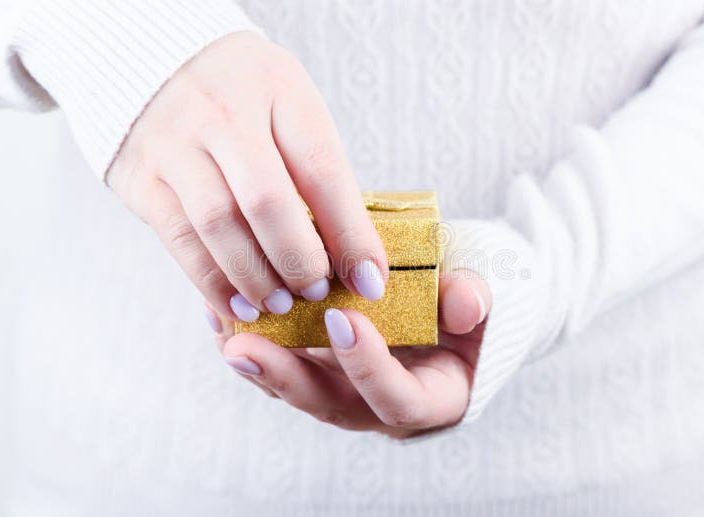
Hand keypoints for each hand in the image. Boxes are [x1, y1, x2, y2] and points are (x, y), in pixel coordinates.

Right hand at [108, 31, 386, 320]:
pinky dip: (211, 281)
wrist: (151, 58)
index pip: (322, 169)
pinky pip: (179, 239)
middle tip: (317, 292)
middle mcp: (223, 111)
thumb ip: (315, 172)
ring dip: (255, 277)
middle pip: (267, 201)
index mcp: (278, 88)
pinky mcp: (141, 175)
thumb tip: (354, 260)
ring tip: (280, 305)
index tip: (370, 281)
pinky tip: (236, 305)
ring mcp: (174, 142)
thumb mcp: (288, 106)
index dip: (350, 234)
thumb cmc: (244, 96)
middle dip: (300, 260)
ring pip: (219, 224)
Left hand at [210, 269, 489, 438]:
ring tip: (219, 322)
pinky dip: (253, 336)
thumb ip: (475, 299)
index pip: (397, 400)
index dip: (369, 366)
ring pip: (295, 385)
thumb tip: (466, 305)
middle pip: (330, 404)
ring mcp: (347, 388)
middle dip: (284, 376)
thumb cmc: (468, 304)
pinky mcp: (321, 366)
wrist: (449, 303)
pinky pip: (282, 359)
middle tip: (242, 347)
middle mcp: (381, 405)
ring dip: (256, 357)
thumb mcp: (484, 298)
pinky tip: (219, 308)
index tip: (342, 318)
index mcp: (432, 398)